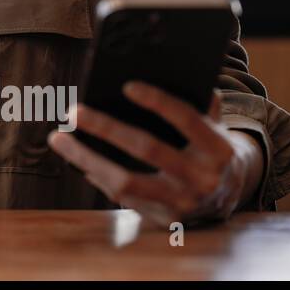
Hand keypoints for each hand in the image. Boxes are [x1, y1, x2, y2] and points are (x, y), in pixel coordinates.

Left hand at [48, 81, 262, 226]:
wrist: (231, 195)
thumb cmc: (211, 147)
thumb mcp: (216, 123)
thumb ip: (200, 101)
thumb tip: (171, 71)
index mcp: (219, 149)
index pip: (188, 119)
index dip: (159, 102)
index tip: (127, 85)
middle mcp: (202, 178)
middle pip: (148, 149)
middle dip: (106, 128)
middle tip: (73, 110)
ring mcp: (182, 202)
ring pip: (125, 182)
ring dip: (86, 159)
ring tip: (58, 138)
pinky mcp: (164, 218)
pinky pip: (123, 198)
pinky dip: (98, 176)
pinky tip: (78, 159)